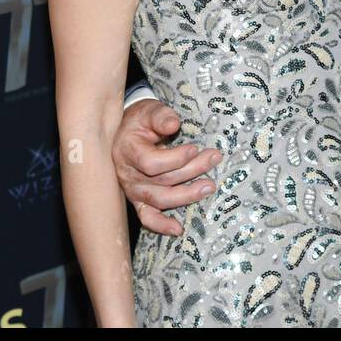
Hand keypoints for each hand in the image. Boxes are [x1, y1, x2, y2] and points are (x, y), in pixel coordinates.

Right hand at [111, 100, 221, 236]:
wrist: (126, 131)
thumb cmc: (140, 121)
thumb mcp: (149, 111)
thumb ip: (161, 116)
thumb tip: (173, 124)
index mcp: (127, 151)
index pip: (151, 163)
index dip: (174, 158)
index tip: (194, 148)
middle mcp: (127, 174)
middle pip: (161, 181)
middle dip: (191, 171)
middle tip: (213, 158)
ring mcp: (132, 190)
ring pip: (160, 199)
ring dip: (187, 195)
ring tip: (209, 185)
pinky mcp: (138, 200)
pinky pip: (147, 217)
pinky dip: (161, 225)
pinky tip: (178, 229)